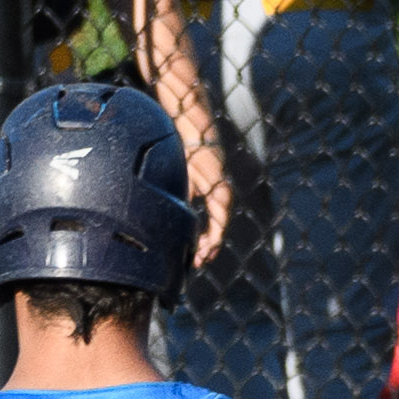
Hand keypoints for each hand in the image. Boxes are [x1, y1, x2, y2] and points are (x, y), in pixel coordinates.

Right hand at [184, 135, 229, 267]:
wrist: (191, 136)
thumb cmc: (184, 155)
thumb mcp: (182, 186)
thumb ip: (183, 204)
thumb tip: (174, 223)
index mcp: (214, 198)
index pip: (213, 226)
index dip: (205, 243)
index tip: (195, 256)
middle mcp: (222, 199)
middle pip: (218, 232)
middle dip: (208, 250)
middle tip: (197, 263)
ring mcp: (224, 197)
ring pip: (221, 230)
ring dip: (211, 246)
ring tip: (201, 258)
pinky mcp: (222, 194)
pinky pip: (220, 221)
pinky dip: (214, 236)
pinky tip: (206, 246)